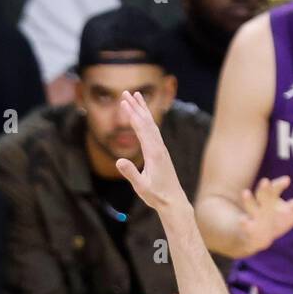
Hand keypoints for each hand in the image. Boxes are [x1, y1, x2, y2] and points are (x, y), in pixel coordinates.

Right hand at [114, 90, 184, 212]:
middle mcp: (159, 147)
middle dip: (136, 106)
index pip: (141, 128)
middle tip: (126, 92)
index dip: (132, 114)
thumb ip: (130, 173)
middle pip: (146, 121)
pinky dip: (147, 121)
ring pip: (151, 125)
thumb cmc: (157, 196)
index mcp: (153, 153)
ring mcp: (161, 149)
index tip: (124, 101)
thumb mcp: (141, 187)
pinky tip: (144, 118)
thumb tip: (118, 161)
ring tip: (136, 98)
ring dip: (143, 110)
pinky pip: (153, 132)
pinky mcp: (161, 152)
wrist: (174, 201)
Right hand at [237, 175, 292, 255]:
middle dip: (264, 188)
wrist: (256, 237)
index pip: (275, 188)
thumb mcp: (291, 210)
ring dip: (248, 200)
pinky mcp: (248, 228)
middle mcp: (261, 204)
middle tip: (265, 181)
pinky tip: (243, 220)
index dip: (279, 184)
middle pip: (262, 194)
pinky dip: (244, 222)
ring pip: (250, 206)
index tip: (287, 180)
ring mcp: (253, 215)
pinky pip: (245, 224)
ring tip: (245, 193)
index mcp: (271, 198)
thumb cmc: (276, 219)